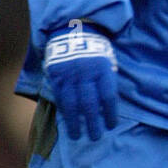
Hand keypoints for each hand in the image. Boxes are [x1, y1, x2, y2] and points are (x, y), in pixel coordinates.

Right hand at [44, 21, 117, 140]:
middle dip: (93, 123)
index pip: (108, 97)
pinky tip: (67, 121)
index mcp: (102, 69)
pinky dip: (64, 110)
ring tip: (77, 135)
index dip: (110, 114)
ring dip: (75, 122)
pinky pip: (61, 97)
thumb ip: (107, 80)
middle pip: (91, 104)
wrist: (72, 30)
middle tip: (95, 137)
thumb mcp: (107, 59)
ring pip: (73, 104)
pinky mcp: (57, 76)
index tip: (111, 125)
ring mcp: (70, 75)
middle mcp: (86, 73)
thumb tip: (108, 105)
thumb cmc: (94, 48)